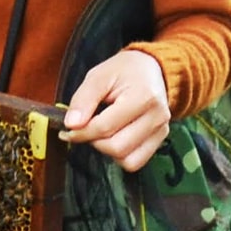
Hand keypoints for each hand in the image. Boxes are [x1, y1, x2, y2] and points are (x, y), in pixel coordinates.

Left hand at [59, 49, 170, 171]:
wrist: (150, 68)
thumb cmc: (124, 71)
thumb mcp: (98, 76)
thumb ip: (83, 100)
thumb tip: (72, 125)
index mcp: (143, 96)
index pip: (105, 127)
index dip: (81, 132)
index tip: (68, 128)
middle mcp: (157, 116)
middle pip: (117, 147)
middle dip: (94, 141)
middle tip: (84, 129)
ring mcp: (161, 130)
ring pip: (127, 160)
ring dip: (107, 151)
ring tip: (101, 133)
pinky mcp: (160, 139)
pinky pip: (136, 162)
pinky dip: (120, 156)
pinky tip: (114, 139)